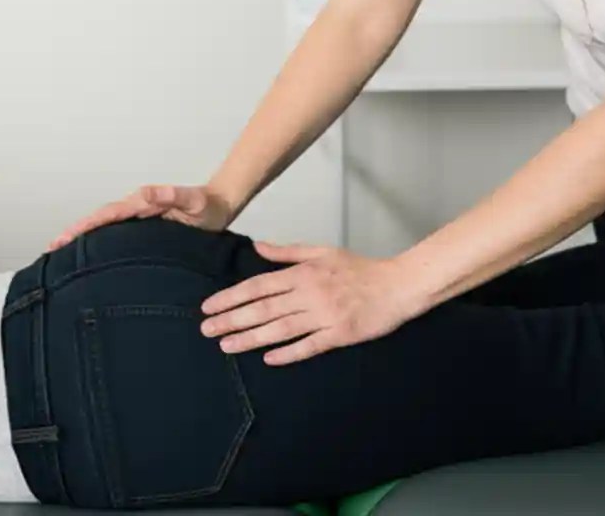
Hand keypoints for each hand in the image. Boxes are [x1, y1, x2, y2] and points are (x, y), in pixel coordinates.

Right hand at [48, 184, 234, 250]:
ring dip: (83, 240)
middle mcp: (135, 210)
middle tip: (51, 250)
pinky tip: (92, 261)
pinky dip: (100, 245)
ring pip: (104, 230)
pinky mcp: (144, 231)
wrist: (219, 206)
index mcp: (141, 203)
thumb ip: (172, 195)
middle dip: (74, 234)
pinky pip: (117, 237)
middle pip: (98, 222)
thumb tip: (145, 192)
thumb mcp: (191, 200)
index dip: (83, 226)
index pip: (106, 215)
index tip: (63, 239)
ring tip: (61, 258)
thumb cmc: (207, 206)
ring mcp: (138, 221)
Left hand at [200, 243, 424, 365]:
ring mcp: (324, 316)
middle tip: (206, 330)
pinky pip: (309, 345)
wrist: (398, 285)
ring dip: (251, 338)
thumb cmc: (359, 268)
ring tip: (226, 345)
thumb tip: (257, 247)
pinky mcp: (340, 335)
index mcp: (303, 273)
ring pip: (281, 329)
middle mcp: (310, 294)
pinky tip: (268, 358)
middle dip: (232, 320)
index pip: (258, 286)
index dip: (231, 297)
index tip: (209, 307)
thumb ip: (287, 252)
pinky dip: (289, 352)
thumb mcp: (322, 252)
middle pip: (263, 309)